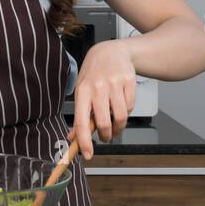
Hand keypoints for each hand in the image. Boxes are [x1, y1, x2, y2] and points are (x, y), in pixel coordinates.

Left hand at [71, 40, 136, 159]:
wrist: (111, 51)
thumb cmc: (94, 73)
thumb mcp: (81, 90)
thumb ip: (79, 114)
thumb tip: (73, 137)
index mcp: (82, 91)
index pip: (81, 121)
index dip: (84, 141)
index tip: (87, 154)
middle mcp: (97, 87)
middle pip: (104, 122)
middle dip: (106, 135)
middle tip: (106, 137)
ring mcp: (114, 83)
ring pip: (121, 117)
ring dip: (119, 127)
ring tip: (115, 125)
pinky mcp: (129, 81)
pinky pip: (131, 107)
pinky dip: (127, 112)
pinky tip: (121, 105)